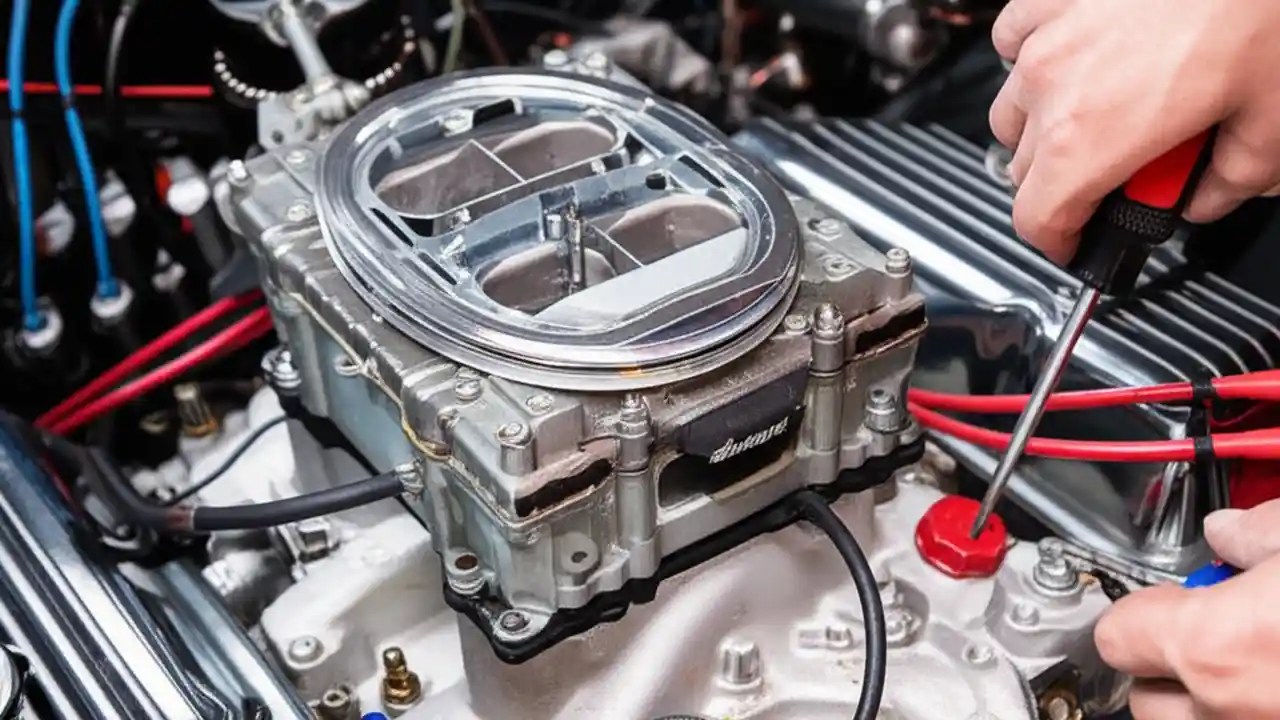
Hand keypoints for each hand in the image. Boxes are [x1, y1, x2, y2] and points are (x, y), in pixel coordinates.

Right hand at [989, 0, 1279, 263]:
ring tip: (1107, 109)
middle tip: (1129, 171)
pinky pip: (1014, 41)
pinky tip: (1079, 56)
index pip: (1037, 221)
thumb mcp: (1273, 126)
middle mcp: (1050, 86)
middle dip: (1065, 184)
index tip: (1079, 243)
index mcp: (1089, 138)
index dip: (1060, 245)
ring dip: (1046, 125)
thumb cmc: (1262, 11)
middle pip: (1022, 169)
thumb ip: (1229, 183)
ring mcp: (1043, 35)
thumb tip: (1204, 195)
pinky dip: (1034, 60)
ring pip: (1011, 109)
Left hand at [1094, 500, 1279, 718]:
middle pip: (1148, 699)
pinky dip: (1258, 706)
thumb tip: (1229, 532)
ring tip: (1255, 650)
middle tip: (1211, 625)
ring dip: (1211, 695)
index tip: (1167, 593)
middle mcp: (1230, 714)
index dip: (1136, 608)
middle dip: (1166, 663)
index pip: (1114, 637)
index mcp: (1213, 649)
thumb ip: (1254, 533)